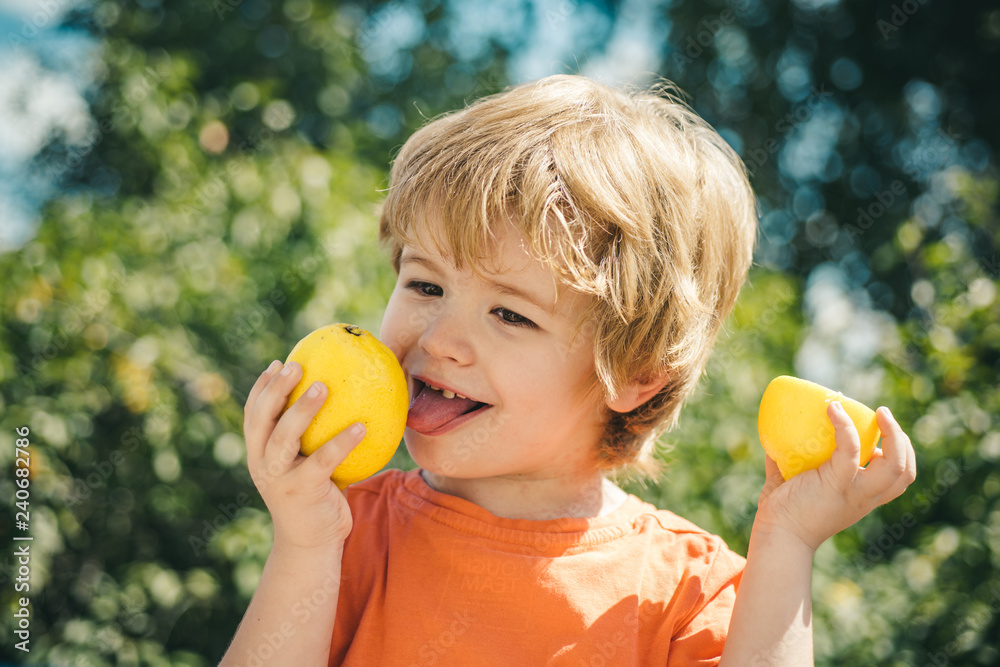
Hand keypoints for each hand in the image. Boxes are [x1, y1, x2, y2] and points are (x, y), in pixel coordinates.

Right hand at [243, 360, 366, 548]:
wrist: (310, 546)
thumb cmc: (315, 499)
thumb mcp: (305, 467)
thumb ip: (313, 440)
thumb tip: (343, 402)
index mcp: (259, 455)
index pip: (253, 415)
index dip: (261, 388)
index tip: (277, 363)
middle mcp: (262, 465)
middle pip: (261, 420)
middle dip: (275, 390)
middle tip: (296, 365)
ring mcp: (279, 479)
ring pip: (284, 437)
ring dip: (302, 409)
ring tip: (323, 386)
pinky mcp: (301, 492)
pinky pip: (324, 461)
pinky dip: (342, 442)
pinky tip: (362, 426)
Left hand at [754, 402, 916, 551]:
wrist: (777, 535)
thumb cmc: (782, 512)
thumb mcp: (795, 483)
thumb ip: (788, 463)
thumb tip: (775, 439)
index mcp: (862, 497)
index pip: (897, 478)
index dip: (899, 454)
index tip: (881, 434)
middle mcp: (864, 497)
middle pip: (905, 472)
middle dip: (903, 441)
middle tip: (884, 416)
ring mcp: (854, 491)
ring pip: (895, 466)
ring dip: (893, 434)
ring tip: (879, 413)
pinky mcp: (836, 483)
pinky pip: (850, 449)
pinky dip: (845, 426)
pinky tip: (832, 409)